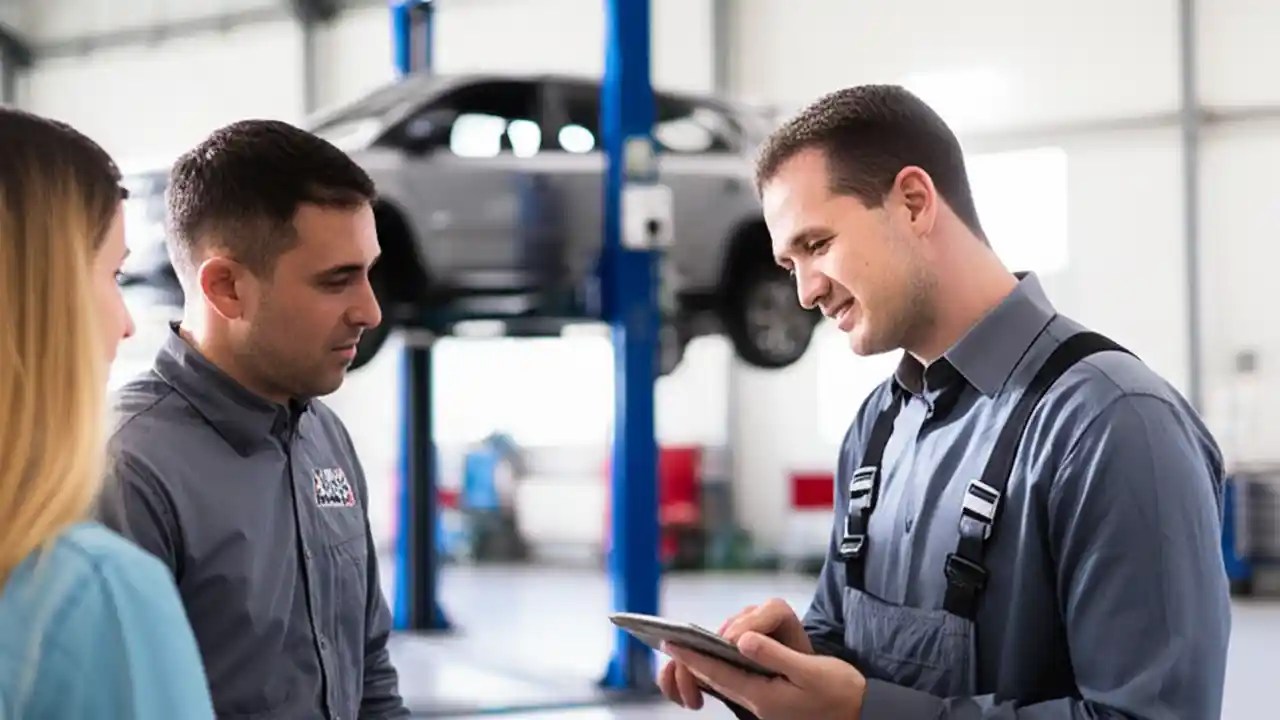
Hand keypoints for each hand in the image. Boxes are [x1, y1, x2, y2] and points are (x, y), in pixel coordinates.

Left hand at [664, 632, 866, 719]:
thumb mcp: (809, 672)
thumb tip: (743, 640)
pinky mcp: (770, 700)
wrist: (859, 714)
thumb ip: (774, 656)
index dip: (692, 657)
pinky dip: (724, 670)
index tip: (670, 643)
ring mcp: (763, 702)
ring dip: (707, 665)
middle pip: (716, 678)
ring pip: (726, 680)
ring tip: (689, 647)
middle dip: (692, 661)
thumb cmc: (839, 692)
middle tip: (670, 642)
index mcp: (763, 695)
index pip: (718, 673)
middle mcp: (758, 701)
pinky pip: (738, 683)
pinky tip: (721, 657)